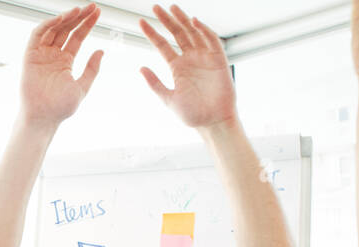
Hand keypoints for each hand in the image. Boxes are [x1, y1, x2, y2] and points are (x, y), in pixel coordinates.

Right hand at [20, 4, 103, 127]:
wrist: (43, 118)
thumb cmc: (61, 108)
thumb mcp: (82, 87)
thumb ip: (92, 69)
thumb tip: (101, 51)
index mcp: (65, 62)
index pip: (77, 37)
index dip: (87, 24)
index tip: (97, 13)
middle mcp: (53, 55)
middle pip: (67, 30)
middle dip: (79, 17)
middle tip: (91, 7)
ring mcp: (41, 54)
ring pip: (54, 29)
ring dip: (66, 18)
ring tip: (78, 10)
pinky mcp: (30, 56)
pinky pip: (38, 35)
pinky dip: (48, 24)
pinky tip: (61, 19)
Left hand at [139, 5, 235, 128]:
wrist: (213, 122)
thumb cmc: (193, 115)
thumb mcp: (168, 99)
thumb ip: (155, 83)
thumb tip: (140, 68)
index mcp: (177, 67)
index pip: (162, 45)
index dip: (152, 33)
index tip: (141, 22)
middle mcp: (190, 59)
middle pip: (177, 34)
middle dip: (167, 20)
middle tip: (155, 7)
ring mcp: (204, 58)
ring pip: (192, 32)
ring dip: (183, 20)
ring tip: (172, 8)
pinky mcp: (218, 60)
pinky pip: (211, 41)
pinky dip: (204, 30)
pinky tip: (193, 22)